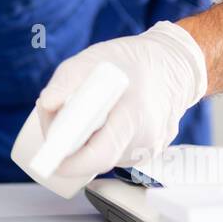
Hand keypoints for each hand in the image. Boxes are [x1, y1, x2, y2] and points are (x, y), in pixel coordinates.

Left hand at [35, 21, 206, 176]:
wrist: (175, 66)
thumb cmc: (133, 61)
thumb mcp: (93, 58)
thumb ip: (66, 81)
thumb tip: (47, 105)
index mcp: (133, 114)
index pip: (99, 153)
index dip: (72, 162)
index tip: (52, 160)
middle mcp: (146, 138)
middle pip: (98, 159)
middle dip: (73, 151)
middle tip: (59, 134)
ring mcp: (151, 149)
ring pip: (106, 158)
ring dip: (88, 145)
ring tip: (83, 119)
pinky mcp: (150, 153)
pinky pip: (117, 154)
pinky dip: (103, 142)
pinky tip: (103, 124)